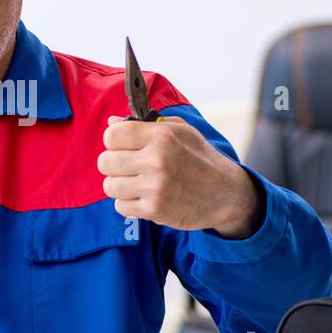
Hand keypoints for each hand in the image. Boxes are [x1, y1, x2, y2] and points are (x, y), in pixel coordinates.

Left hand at [98, 116, 261, 238]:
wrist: (227, 194)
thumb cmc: (202, 159)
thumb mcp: (182, 132)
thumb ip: (146, 124)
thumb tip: (112, 121)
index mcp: (162, 136)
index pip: (112, 135)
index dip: (114, 141)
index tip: (123, 146)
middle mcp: (157, 160)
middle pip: (105, 162)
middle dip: (113, 164)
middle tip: (128, 166)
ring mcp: (155, 188)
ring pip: (110, 186)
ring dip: (120, 185)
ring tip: (137, 183)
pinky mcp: (155, 210)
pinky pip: (120, 206)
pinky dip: (128, 203)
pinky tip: (144, 197)